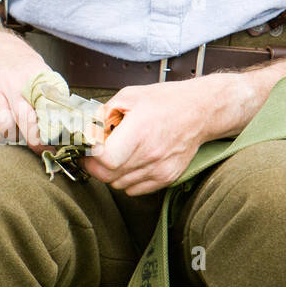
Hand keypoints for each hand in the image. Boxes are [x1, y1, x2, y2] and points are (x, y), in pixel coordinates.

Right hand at [0, 32, 48, 150]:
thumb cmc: (20, 68)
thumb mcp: (40, 73)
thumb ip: (53, 96)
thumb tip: (67, 124)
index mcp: (33, 74)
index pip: (46, 105)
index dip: (52, 126)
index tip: (56, 141)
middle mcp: (11, 81)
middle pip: (25, 118)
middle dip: (35, 139)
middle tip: (42, 148)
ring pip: (5, 127)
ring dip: (14, 137)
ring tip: (19, 134)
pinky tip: (0, 130)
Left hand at [83, 75, 237, 195]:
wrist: (200, 112)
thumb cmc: (167, 101)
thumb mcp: (129, 96)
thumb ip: (103, 114)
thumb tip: (85, 130)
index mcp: (140, 131)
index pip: (106, 159)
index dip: (92, 155)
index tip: (88, 147)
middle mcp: (151, 154)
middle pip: (108, 175)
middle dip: (95, 165)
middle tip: (95, 152)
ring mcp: (159, 169)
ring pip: (118, 185)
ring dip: (111, 172)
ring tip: (118, 153)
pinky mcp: (165, 179)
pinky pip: (134, 190)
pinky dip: (126, 179)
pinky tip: (132, 162)